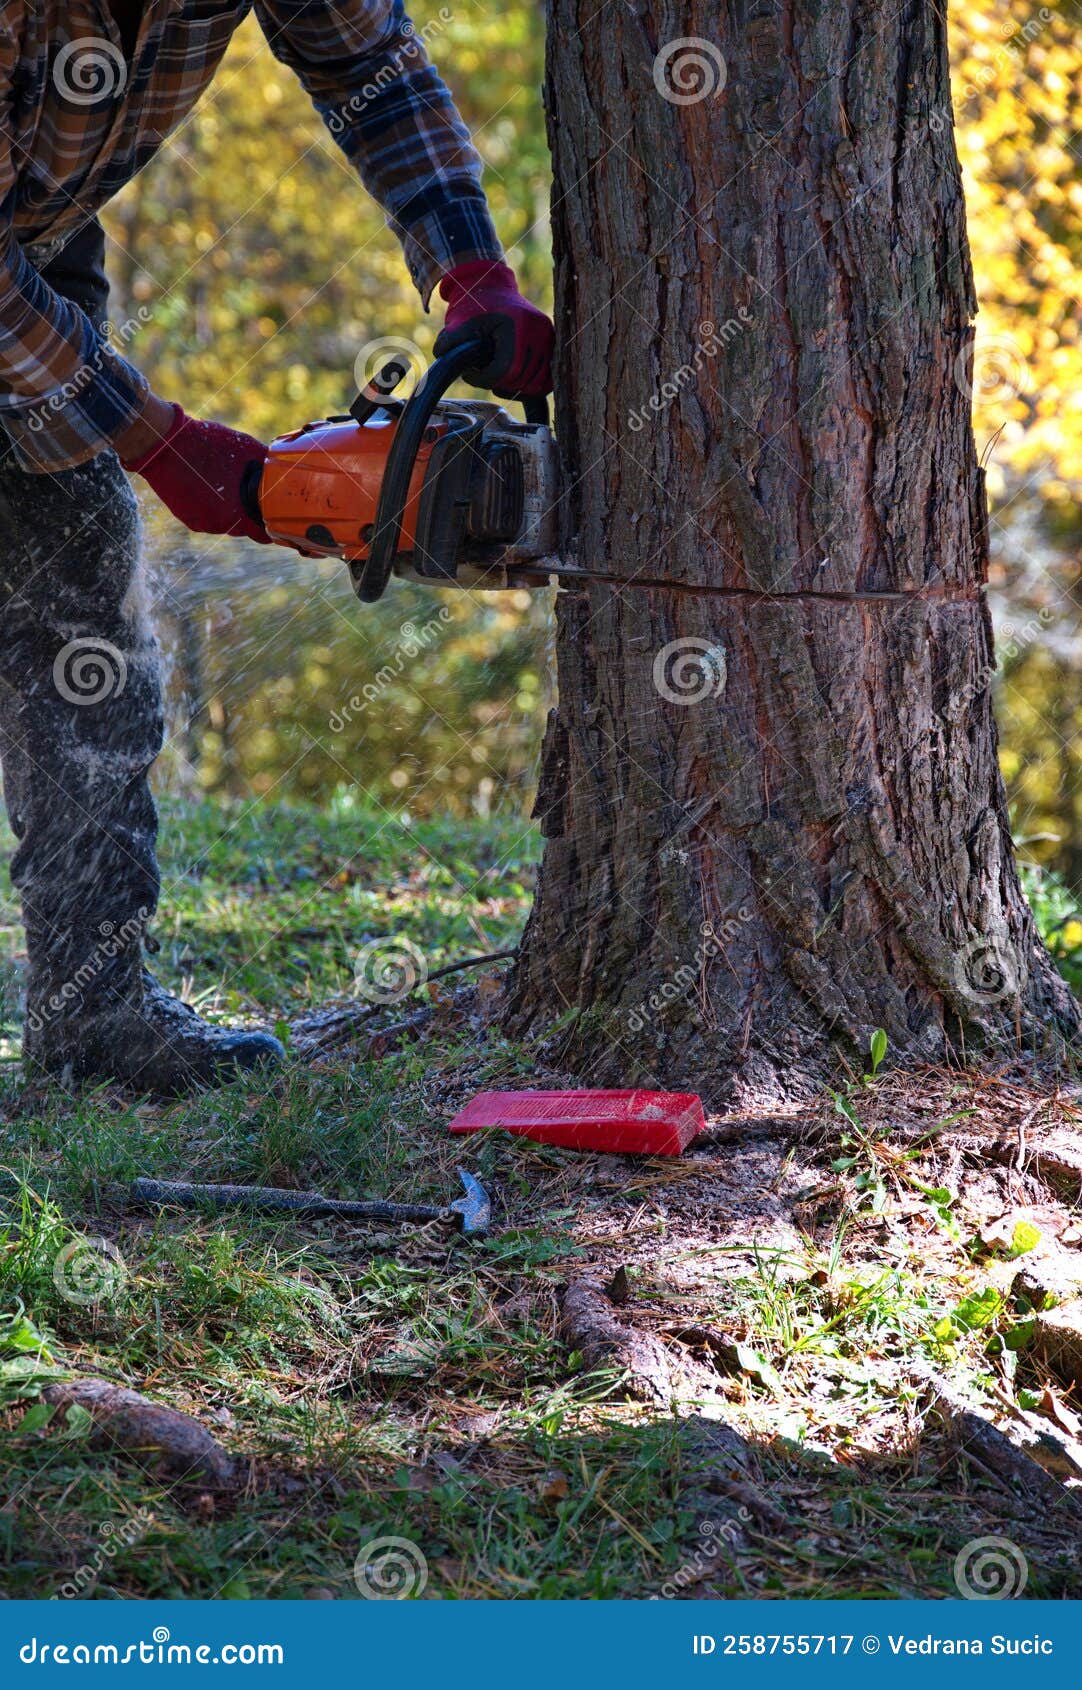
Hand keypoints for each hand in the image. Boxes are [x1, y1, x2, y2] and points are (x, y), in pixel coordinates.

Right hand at [120, 403, 270, 543]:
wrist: (164, 445)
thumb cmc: (208, 444)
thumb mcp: (246, 449)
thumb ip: (267, 467)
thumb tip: (283, 474)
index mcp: (240, 513)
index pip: (265, 534)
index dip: (271, 525)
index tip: (274, 516)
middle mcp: (222, 525)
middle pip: (246, 527)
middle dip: (249, 512)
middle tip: (247, 491)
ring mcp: (203, 524)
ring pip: (227, 522)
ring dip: (230, 508)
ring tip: (223, 483)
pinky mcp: (189, 520)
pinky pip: (209, 518)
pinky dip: (211, 506)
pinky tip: (206, 486)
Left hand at [433, 260, 552, 397]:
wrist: (494, 288)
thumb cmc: (475, 304)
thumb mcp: (459, 320)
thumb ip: (450, 340)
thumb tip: (441, 357)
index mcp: (518, 325)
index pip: (506, 370)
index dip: (485, 380)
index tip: (470, 374)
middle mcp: (539, 331)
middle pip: (521, 380)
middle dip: (498, 384)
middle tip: (482, 375)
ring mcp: (549, 338)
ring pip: (536, 385)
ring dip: (515, 388)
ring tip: (497, 376)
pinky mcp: (553, 344)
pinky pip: (548, 379)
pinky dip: (531, 386)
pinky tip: (513, 380)